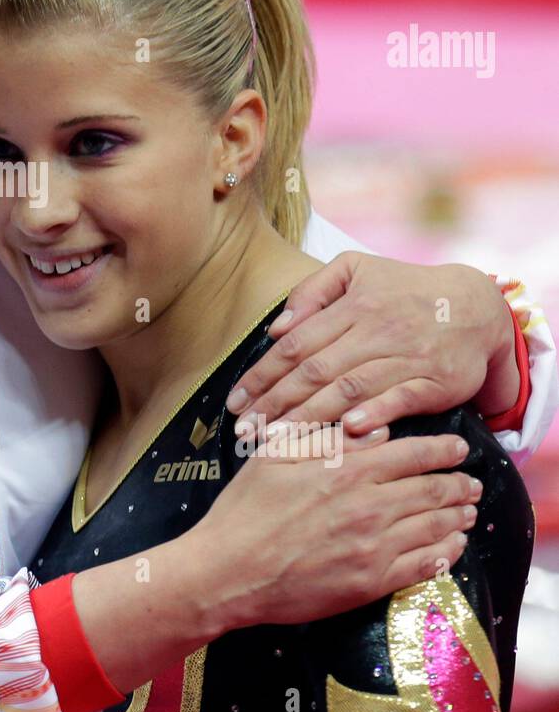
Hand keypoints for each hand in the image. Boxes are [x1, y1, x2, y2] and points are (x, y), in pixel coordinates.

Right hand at [192, 430, 479, 633]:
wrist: (229, 570)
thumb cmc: (246, 509)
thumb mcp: (276, 457)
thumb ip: (328, 439)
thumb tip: (377, 428)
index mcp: (347, 471)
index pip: (413, 454)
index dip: (442, 450)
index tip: (458, 449)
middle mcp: (369, 508)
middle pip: (432, 491)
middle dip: (459, 485)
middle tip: (471, 483)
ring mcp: (374, 548)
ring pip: (434, 528)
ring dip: (457, 518)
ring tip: (467, 513)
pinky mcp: (371, 583)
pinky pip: (422, 567)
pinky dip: (444, 555)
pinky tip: (450, 548)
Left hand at [226, 253, 513, 439]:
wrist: (475, 305)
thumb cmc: (404, 289)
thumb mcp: (357, 270)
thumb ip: (313, 292)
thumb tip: (277, 327)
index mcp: (351, 306)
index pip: (295, 345)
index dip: (263, 374)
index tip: (236, 402)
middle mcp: (375, 331)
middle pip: (314, 371)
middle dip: (275, 403)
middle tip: (244, 431)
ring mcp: (406, 356)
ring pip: (349, 389)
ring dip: (309, 418)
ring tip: (276, 441)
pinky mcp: (435, 381)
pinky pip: (401, 399)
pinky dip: (375, 415)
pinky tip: (348, 432)